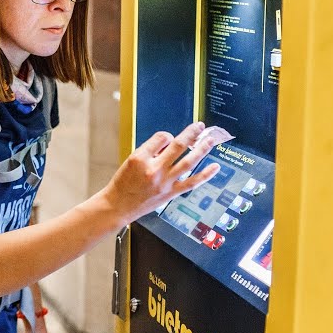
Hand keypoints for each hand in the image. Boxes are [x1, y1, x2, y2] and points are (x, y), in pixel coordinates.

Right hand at [103, 121, 221, 223]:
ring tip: (210, 140)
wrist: (118, 206)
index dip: (166, 136)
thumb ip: (150, 152)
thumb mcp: (130, 161)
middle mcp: (154, 169)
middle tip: (200, 126)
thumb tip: (169, 145)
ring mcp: (164, 182)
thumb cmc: (122, 183)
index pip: (161, 138)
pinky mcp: (171, 193)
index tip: (167, 139)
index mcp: (140, 158)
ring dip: (202, 149)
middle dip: (192, 133)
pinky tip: (215, 167)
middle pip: (178, 146)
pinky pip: (192, 182)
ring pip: (189, 162)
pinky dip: (206, 174)